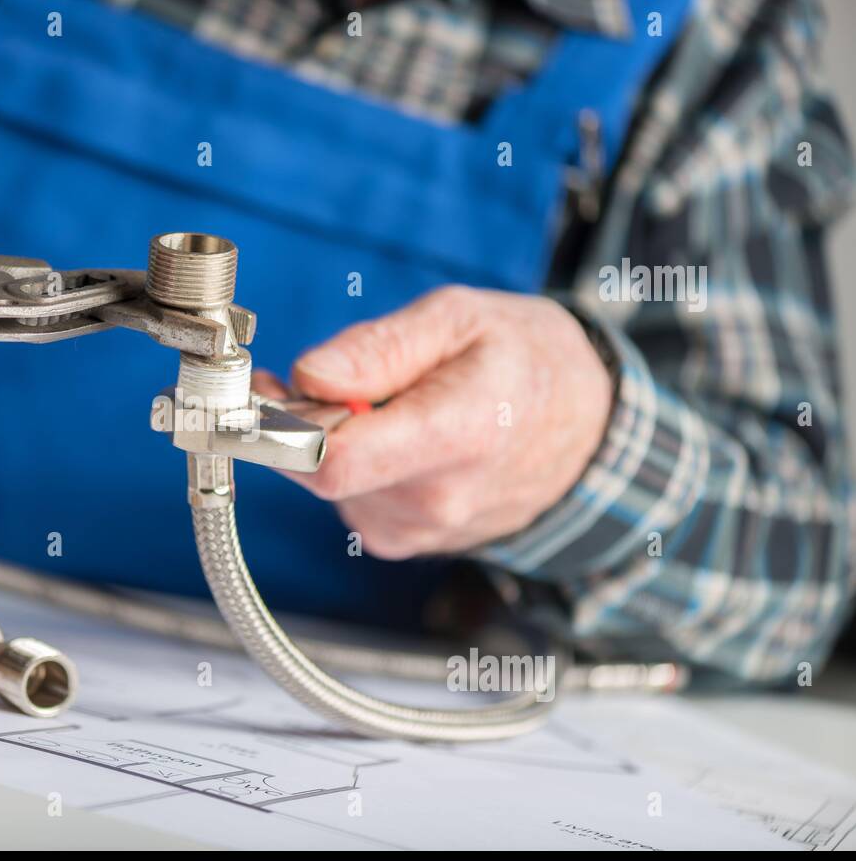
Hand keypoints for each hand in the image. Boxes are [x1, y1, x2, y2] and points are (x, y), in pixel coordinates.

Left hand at [255, 286, 613, 558]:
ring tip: (375, 400)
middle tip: (318, 376)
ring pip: (329, 485)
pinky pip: (350, 499)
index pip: (331, 459)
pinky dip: (350, 463)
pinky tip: (387, 432)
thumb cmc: (525, 360)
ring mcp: (420, 530)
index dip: (284, 424)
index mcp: (455, 435)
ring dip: (330, 440)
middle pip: (318, 471)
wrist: (588, 428)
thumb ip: (379, 348)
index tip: (271, 389)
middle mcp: (436, 500)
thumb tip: (308, 376)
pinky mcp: (408, 541)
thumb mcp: (459, 319)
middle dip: (303, 421)